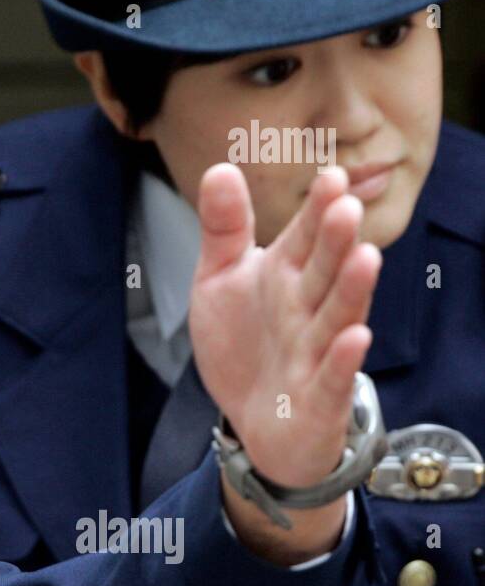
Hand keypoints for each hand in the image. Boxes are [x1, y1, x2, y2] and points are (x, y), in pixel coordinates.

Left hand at [189, 166, 380, 557]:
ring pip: (337, 316)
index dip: (316, 210)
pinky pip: (333, 374)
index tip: (329, 177)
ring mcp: (316, 350)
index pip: (304, 237)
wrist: (253, 417)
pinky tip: (355, 336)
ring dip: (352, 289)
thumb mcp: (219, 279)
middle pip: (325, 271)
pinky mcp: (318, 394)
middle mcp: (306, 307)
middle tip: (345, 206)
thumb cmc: (243, 341)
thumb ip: (223, 228)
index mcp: (285, 274)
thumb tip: (219, 167)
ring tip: (365, 257)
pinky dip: (342, 357)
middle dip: (335, 242)